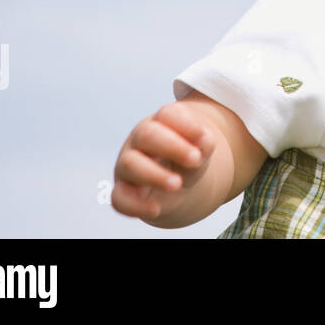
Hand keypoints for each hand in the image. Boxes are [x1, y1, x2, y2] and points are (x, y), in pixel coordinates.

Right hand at [112, 102, 216, 221]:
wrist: (177, 184)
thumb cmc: (187, 159)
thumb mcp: (201, 150)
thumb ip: (205, 144)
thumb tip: (204, 142)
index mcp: (162, 123)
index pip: (168, 115)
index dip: (186, 125)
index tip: (205, 138)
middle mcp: (140, 140)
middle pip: (146, 134)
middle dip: (172, 146)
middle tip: (195, 159)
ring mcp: (127, 165)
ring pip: (130, 165)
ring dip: (154, 175)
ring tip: (177, 184)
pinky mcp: (122, 191)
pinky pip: (119, 198)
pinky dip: (136, 206)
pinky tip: (155, 209)